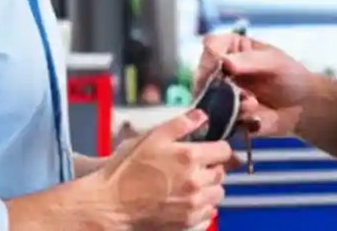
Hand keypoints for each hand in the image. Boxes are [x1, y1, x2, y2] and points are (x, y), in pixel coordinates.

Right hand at [92, 108, 232, 230]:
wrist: (111, 205)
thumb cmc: (127, 171)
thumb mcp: (150, 138)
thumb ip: (179, 125)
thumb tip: (201, 116)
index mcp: (190, 157)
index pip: (225, 151)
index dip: (218, 148)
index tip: (210, 149)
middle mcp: (196, 182)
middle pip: (222, 174)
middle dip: (213, 168)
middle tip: (196, 167)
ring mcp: (193, 205)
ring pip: (217, 195)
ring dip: (210, 189)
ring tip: (192, 186)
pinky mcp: (187, 223)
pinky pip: (209, 215)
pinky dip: (204, 208)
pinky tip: (188, 203)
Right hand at [195, 34, 315, 136]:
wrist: (304, 107)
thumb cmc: (290, 76)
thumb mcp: (274, 62)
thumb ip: (250, 60)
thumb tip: (224, 62)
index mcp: (232, 49)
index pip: (210, 45)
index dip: (211, 55)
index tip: (220, 65)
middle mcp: (220, 71)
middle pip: (202, 74)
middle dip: (218, 84)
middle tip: (239, 91)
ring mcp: (220, 95)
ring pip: (207, 99)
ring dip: (228, 103)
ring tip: (253, 104)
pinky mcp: (225, 118)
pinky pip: (219, 120)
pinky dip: (235, 119)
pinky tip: (253, 118)